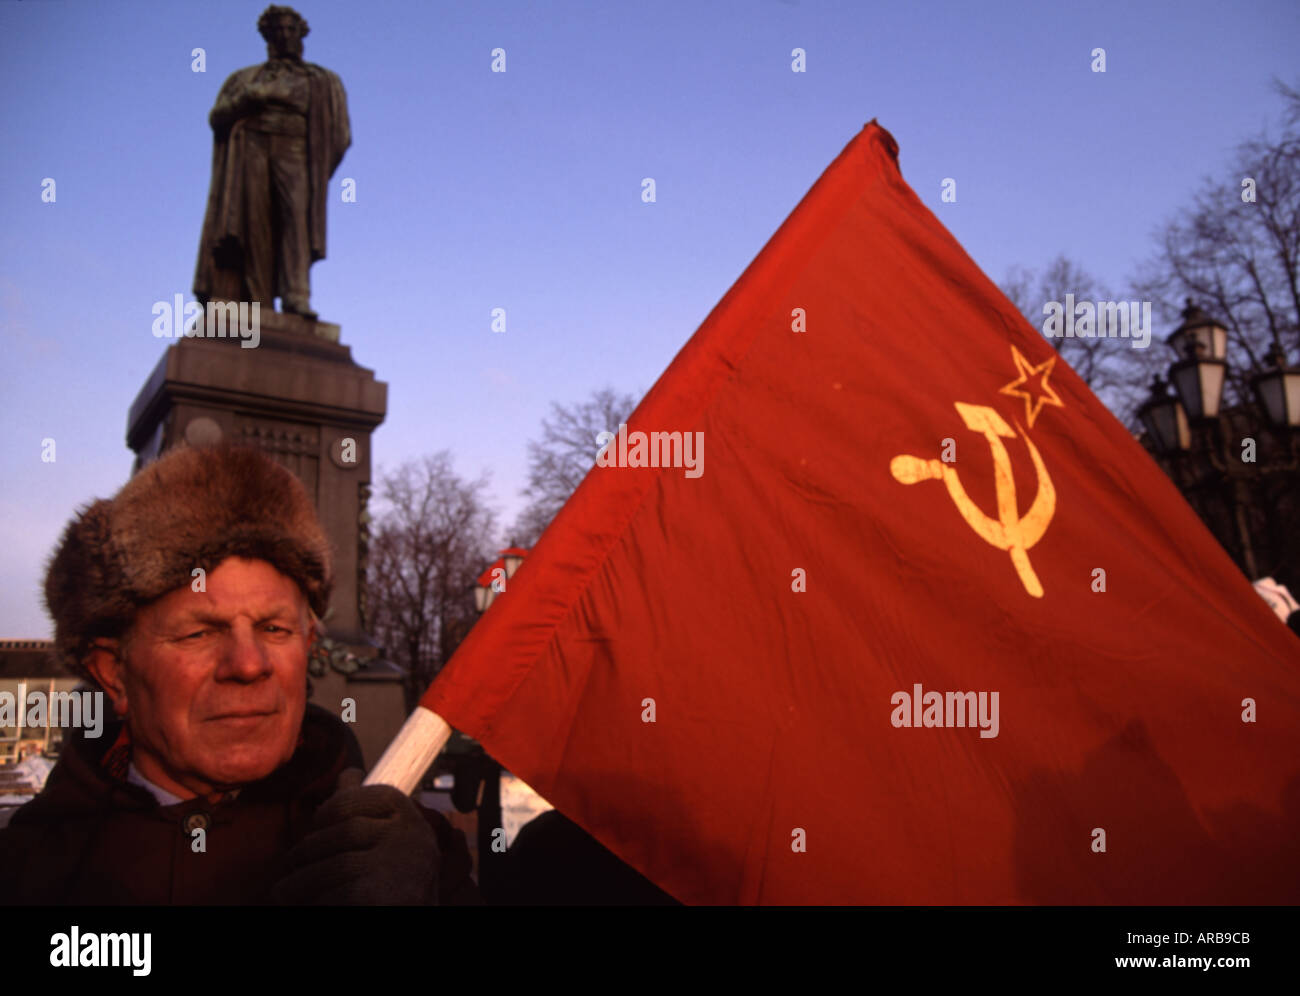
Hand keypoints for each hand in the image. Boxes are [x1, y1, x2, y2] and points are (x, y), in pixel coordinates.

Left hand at [271, 768, 440, 904]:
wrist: (414, 925)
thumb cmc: (394, 884)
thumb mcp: (387, 840)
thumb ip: (365, 808)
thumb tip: (349, 774)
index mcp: (410, 818)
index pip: (357, 798)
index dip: (327, 811)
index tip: (313, 829)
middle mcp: (413, 837)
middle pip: (344, 830)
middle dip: (308, 849)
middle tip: (289, 867)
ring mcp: (401, 865)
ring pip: (334, 865)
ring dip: (300, 882)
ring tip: (283, 893)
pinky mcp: (384, 894)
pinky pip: (336, 893)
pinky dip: (317, 902)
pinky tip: (311, 905)